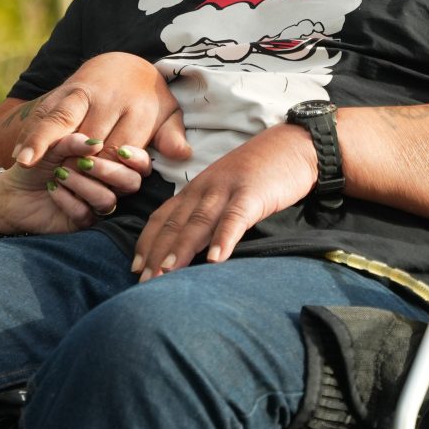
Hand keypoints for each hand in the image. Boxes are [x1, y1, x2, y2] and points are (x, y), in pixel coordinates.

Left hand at [0, 133, 150, 235]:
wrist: (14, 187)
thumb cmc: (39, 158)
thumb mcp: (54, 142)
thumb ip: (73, 140)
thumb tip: (94, 144)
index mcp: (110, 159)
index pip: (140, 162)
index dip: (136, 158)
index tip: (120, 149)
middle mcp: (109, 182)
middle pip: (132, 182)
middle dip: (110, 171)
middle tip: (83, 162)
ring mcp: (97, 203)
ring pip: (109, 200)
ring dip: (83, 185)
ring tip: (59, 174)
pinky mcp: (83, 222)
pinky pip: (87, 214)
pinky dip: (68, 200)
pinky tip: (52, 189)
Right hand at [11, 53, 189, 167]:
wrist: (119, 64)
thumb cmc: (147, 99)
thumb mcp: (167, 113)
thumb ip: (171, 135)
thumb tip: (180, 154)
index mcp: (134, 102)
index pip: (120, 142)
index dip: (108, 162)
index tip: (96, 173)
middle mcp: (104, 95)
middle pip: (88, 136)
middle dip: (76, 160)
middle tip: (63, 177)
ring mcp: (78, 91)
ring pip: (59, 120)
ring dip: (41, 142)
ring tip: (27, 162)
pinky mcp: (59, 94)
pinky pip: (43, 115)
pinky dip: (31, 134)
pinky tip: (20, 153)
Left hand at [133, 123, 315, 280]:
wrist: (292, 146)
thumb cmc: (256, 174)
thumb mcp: (222, 191)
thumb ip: (205, 214)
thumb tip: (189, 248)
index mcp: (195, 190)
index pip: (163, 217)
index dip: (147, 242)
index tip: (135, 268)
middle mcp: (204, 190)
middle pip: (174, 224)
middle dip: (156, 254)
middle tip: (144, 282)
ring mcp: (227, 191)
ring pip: (198, 222)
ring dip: (180, 249)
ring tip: (166, 273)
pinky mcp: (252, 194)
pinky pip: (235, 218)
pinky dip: (224, 238)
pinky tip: (215, 259)